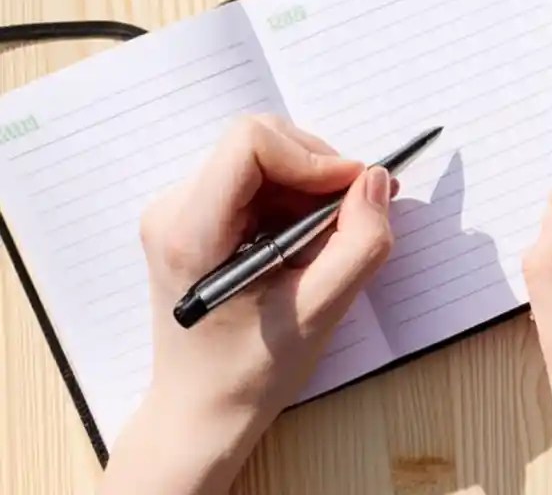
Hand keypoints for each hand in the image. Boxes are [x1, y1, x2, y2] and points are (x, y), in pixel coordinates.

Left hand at [99, 115, 394, 494]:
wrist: (202, 410)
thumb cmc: (251, 372)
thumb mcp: (320, 312)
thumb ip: (359, 244)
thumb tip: (376, 181)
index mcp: (191, 232)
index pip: (250, 142)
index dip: (312, 156)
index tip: (353, 190)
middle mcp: (174, 209)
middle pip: (259, 143)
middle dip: (317, 171)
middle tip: (354, 216)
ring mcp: (179, 211)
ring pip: (263, 158)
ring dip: (309, 189)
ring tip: (329, 240)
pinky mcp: (195, 217)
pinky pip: (256, 179)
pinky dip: (294, 200)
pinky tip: (306, 244)